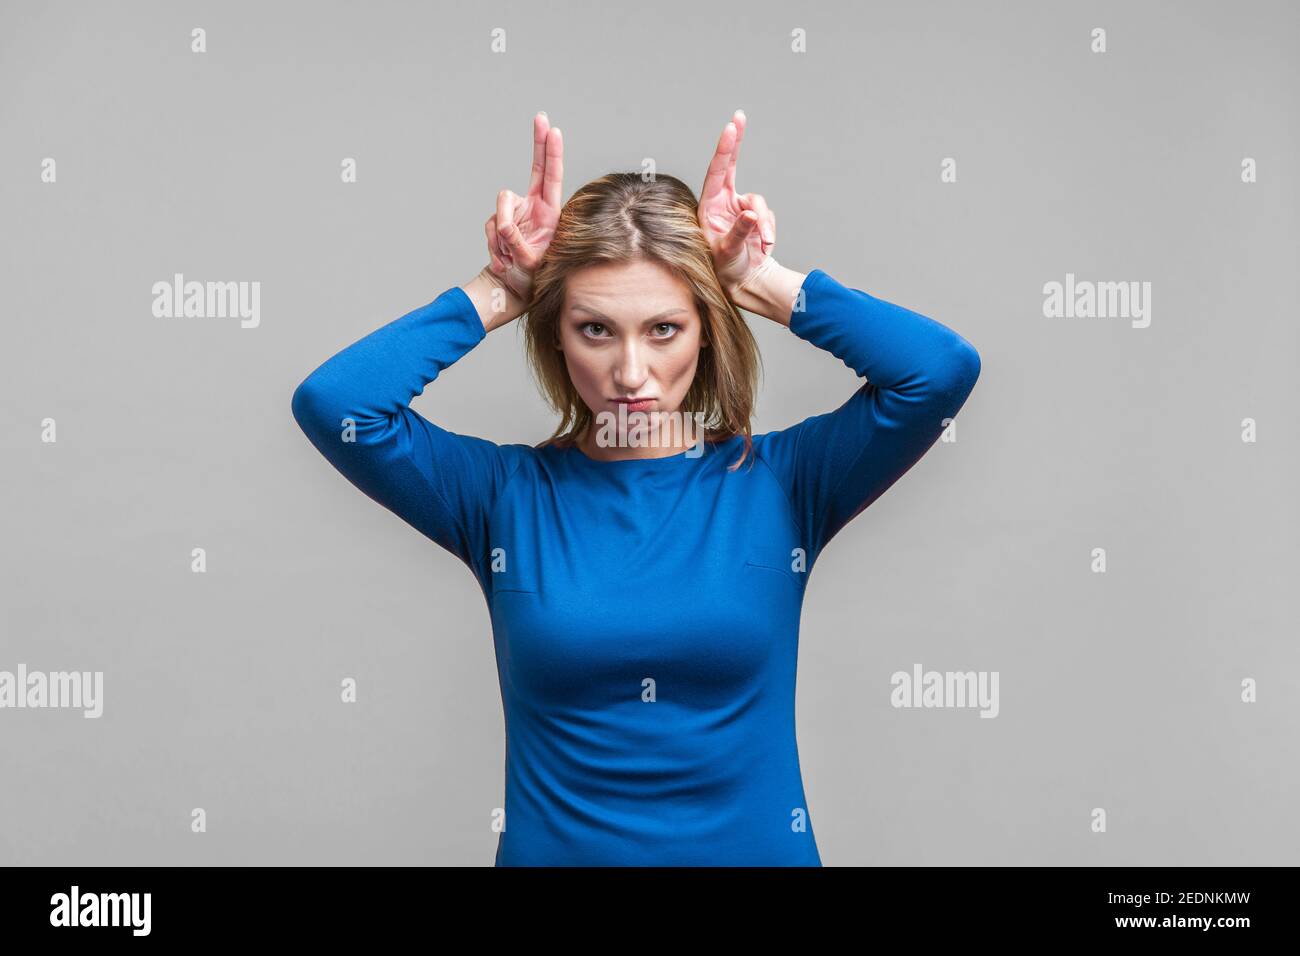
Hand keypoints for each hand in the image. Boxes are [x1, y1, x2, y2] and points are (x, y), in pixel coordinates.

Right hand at [483, 112, 563, 302]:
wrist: (513, 290)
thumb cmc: (532, 278)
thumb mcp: (530, 263)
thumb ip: (518, 242)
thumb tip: (503, 225)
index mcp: (550, 213)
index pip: (551, 177)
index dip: (551, 154)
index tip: (553, 130)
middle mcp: (534, 207)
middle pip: (535, 168)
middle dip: (538, 143)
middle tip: (541, 117)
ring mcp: (515, 213)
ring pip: (500, 209)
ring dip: (502, 236)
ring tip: (511, 258)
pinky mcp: (498, 221)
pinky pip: (489, 226)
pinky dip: (494, 246)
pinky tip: (503, 260)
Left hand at [697, 109, 778, 299]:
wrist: (744, 280)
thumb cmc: (727, 269)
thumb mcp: (728, 252)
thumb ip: (739, 232)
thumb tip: (750, 214)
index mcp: (709, 208)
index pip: (716, 173)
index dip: (724, 150)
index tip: (730, 129)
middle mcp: (722, 203)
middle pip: (730, 167)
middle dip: (735, 143)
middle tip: (738, 117)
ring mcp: (739, 208)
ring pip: (758, 201)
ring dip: (764, 222)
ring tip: (764, 244)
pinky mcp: (754, 215)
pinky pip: (766, 213)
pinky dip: (769, 228)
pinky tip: (764, 245)